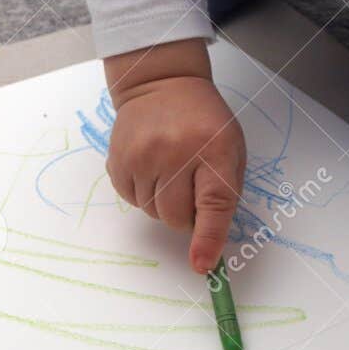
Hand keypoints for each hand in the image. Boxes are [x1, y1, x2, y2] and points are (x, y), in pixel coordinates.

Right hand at [104, 39, 246, 272]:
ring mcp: (142, 155)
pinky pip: (132, 200)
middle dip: (186, 217)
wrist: (161, 83)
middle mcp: (174, 153)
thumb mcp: (230, 148)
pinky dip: (143, 194)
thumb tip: (209, 246)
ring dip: (164, 204)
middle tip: (191, 191)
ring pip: (152, 212)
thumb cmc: (203, 121)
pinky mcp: (118, 160)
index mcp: (213, 150)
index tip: (203, 265)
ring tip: (171, 173)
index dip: (208, 238)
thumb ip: (224, 193)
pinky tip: (152, 169)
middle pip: (176, 216)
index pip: (213, 203)